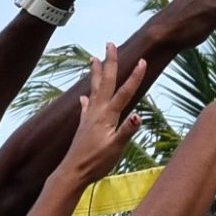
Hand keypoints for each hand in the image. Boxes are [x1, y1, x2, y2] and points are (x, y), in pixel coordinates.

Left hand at [58, 44, 145, 186]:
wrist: (73, 172)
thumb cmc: (96, 162)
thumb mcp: (115, 147)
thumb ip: (127, 130)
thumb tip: (139, 115)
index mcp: (107, 115)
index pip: (125, 92)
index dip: (135, 77)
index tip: (143, 61)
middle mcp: (97, 112)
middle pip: (105, 82)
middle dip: (109, 63)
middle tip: (110, 44)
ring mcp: (89, 117)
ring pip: (94, 90)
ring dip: (96, 74)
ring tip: (94, 59)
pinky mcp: (83, 126)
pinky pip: (86, 107)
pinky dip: (87, 99)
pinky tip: (84, 98)